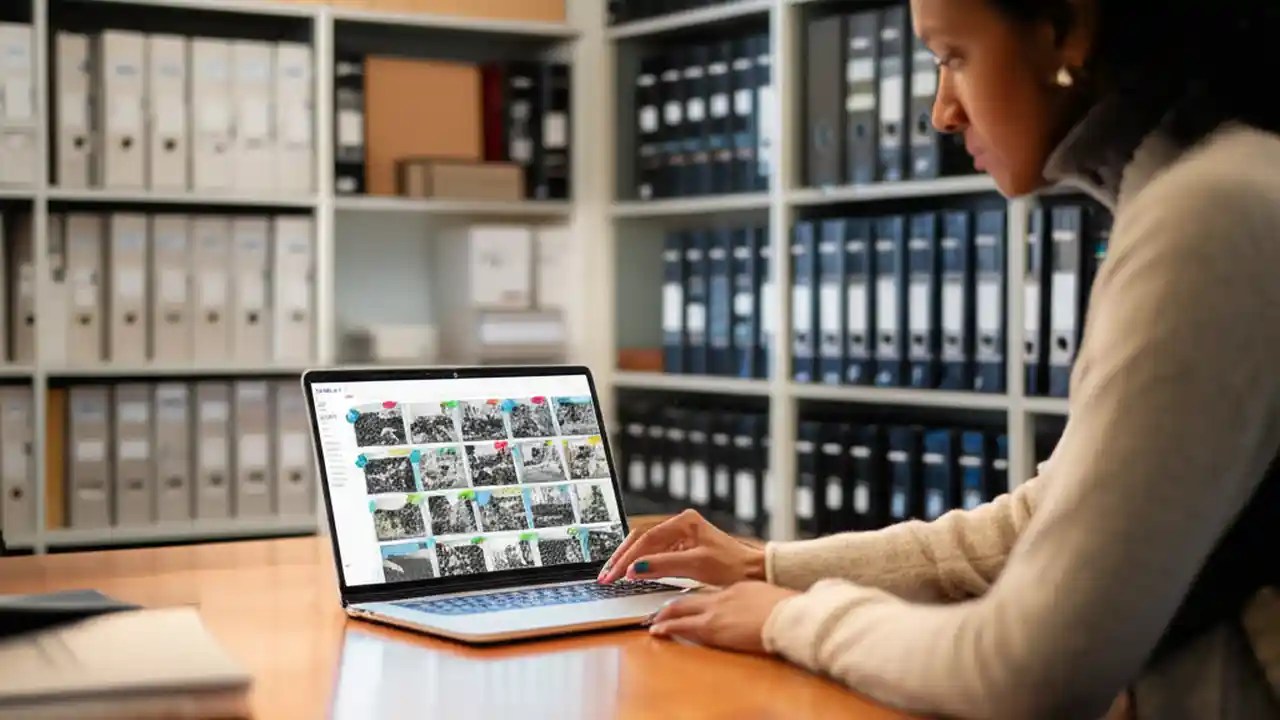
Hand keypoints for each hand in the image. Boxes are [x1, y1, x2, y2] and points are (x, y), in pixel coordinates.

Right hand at [598, 510, 765, 586]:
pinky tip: (631, 573)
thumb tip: (634, 568)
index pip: (646, 539)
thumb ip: (663, 565)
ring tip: (612, 575)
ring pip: (645, 546)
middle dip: (622, 558)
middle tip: (606, 576)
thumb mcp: (696, 566)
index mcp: (683, 522)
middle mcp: (679, 524)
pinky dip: (640, 564)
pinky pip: (654, 553)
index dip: (628, 558)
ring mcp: (680, 536)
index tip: (615, 575)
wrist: (753, 572)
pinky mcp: (682, 548)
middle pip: (641, 539)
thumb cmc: (732, 566)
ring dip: (628, 561)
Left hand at [648, 581, 798, 653]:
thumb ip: (761, 602)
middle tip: (659, 610)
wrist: (788, 616)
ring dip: (665, 615)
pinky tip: (658, 631)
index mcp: (739, 588)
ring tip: (654, 621)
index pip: (710, 594)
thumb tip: (765, 609)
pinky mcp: (713, 628)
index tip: (690, 604)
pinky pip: (683, 627)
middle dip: (672, 604)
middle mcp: (723, 596)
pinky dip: (668, 627)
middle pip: (690, 598)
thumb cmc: (788, 610)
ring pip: (681, 609)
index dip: (697, 599)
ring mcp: (717, 611)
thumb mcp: (772, 600)